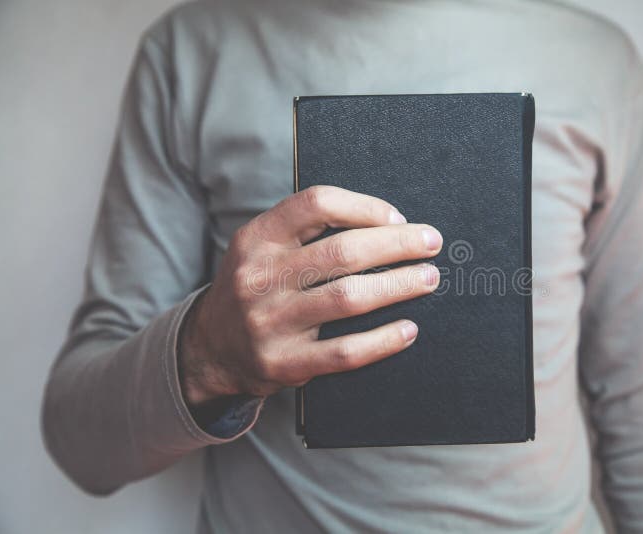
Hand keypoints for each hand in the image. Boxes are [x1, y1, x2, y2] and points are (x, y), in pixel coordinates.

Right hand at [178, 186, 441, 405]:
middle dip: (397, 244)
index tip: (397, 217)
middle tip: (431, 243)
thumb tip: (388, 222)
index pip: (316, 205)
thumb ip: (307, 231)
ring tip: (429, 279)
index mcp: (257, 239)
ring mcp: (270, 323)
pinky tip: (409, 330)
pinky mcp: (284, 364)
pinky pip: (344, 352)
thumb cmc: (256, 288)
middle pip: (342, 251)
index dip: (364, 207)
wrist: (211, 349)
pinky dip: (383, 340)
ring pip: (348, 298)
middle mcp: (259, 277)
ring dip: (398, 286)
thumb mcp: (262, 248)